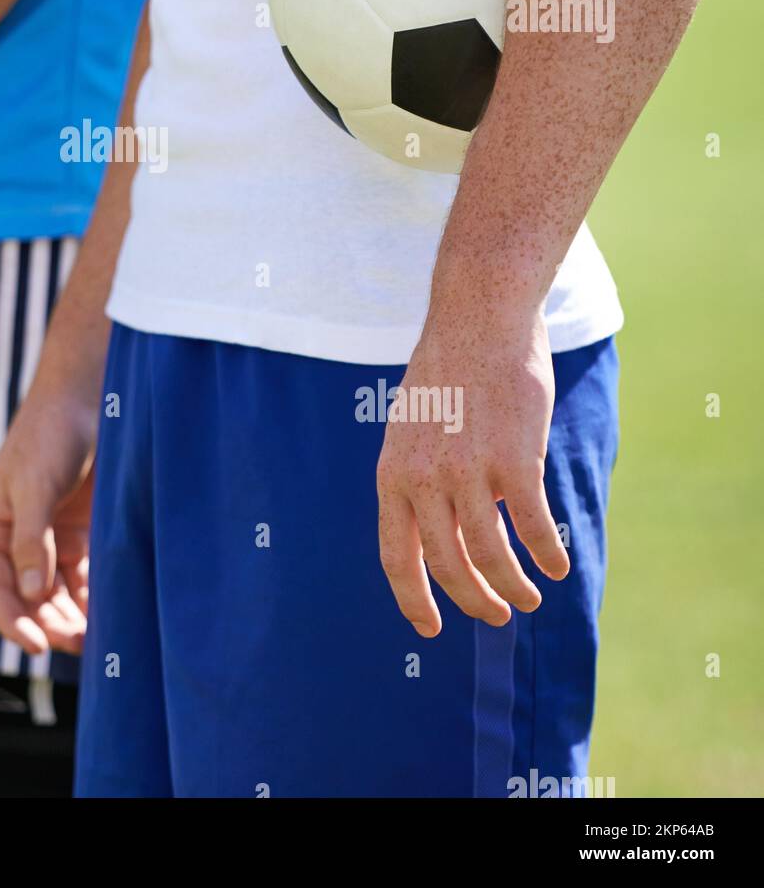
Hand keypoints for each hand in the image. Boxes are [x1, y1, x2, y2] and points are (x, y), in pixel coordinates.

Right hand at [0, 389, 95, 656]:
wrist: (88, 397)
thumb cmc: (50, 435)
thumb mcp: (35, 485)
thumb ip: (32, 540)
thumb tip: (32, 594)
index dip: (12, 620)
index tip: (37, 645)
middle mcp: (15, 541)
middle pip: (26, 599)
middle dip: (49, 625)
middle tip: (80, 643)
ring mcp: (48, 539)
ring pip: (55, 595)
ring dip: (71, 618)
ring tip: (98, 639)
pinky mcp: (79, 535)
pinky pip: (81, 579)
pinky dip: (91, 600)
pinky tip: (109, 614)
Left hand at [376, 304, 568, 637]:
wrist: (478, 318)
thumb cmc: (448, 371)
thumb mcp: (410, 427)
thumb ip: (419, 477)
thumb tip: (441, 531)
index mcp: (391, 472)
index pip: (396, 556)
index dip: (413, 600)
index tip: (430, 629)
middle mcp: (424, 478)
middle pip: (448, 565)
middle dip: (474, 600)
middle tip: (496, 614)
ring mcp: (468, 470)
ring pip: (492, 556)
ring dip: (514, 587)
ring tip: (529, 597)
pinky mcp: (514, 459)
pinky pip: (533, 527)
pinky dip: (547, 554)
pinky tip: (556, 565)